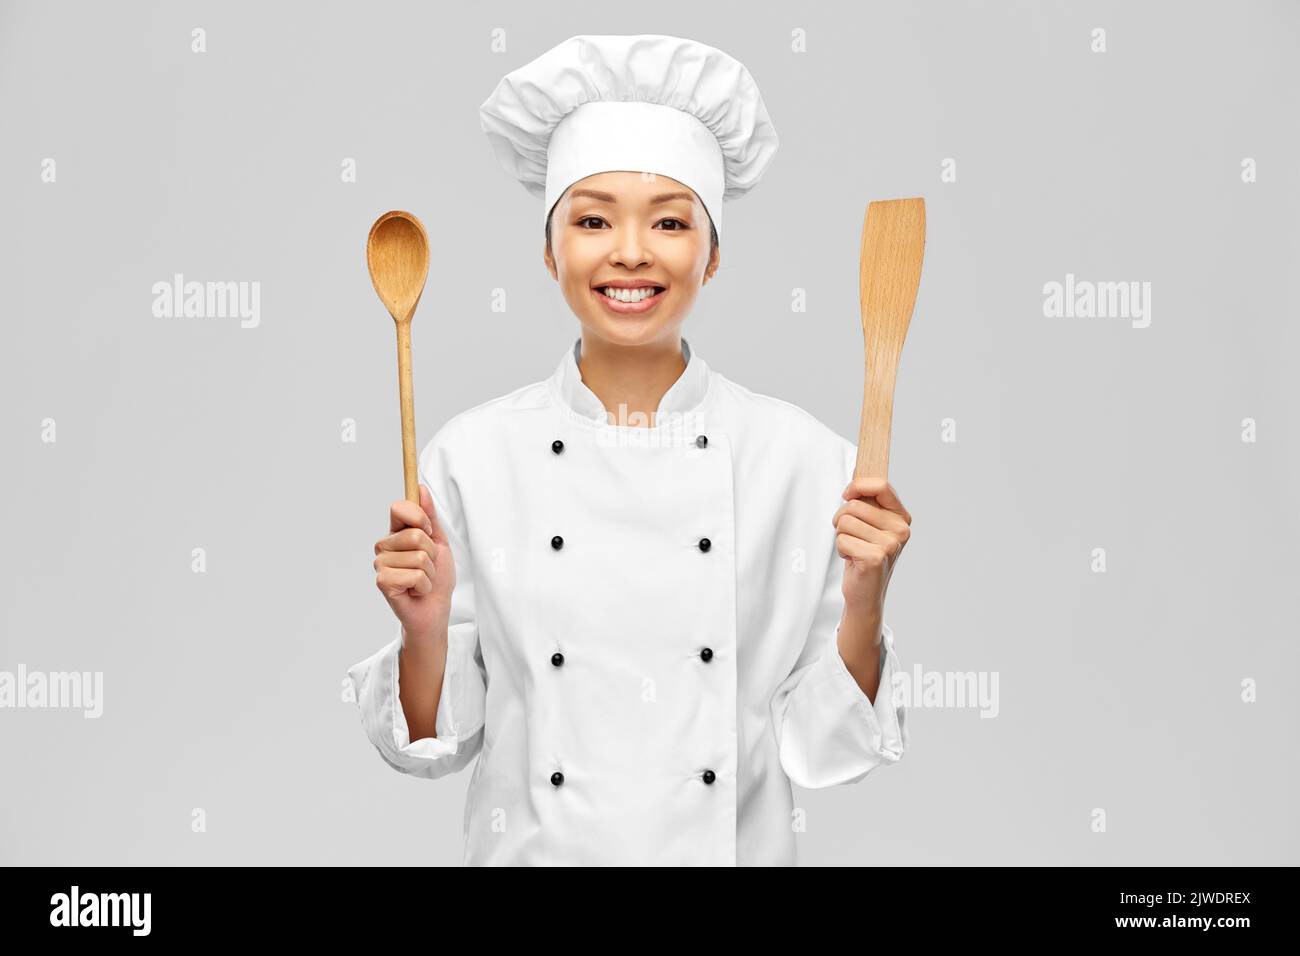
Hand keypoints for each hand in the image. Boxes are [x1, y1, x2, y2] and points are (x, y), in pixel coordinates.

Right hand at [374, 483, 455, 640]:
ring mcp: (381, 564)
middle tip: (428, 566)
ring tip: (423, 581)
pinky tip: (416, 591)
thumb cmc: (436, 577)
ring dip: (429, 573)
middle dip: (432, 553)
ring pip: (419, 557)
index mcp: (396, 532)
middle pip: (416, 535)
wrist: (435, 609)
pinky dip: (424, 585)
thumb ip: (430, 516)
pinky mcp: (382, 582)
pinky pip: (415, 575)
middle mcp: (385, 546)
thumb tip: (420, 488)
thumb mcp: (439, 542)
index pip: (399, 507)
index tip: (429, 531)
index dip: (420, 517)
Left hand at [832, 477, 911, 613]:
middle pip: (854, 505)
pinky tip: (853, 560)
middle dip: (842, 519)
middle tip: (850, 535)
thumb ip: (866, 501)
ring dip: (841, 536)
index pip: (881, 485)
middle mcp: (900, 529)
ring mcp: (890, 544)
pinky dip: (841, 549)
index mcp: (901, 517)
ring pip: (845, 521)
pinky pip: (842, 539)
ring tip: (853, 548)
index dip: (858, 485)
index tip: (847, 494)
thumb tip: (858, 471)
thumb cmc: (864, 555)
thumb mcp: (869, 525)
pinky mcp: (875, 557)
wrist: (865, 593)